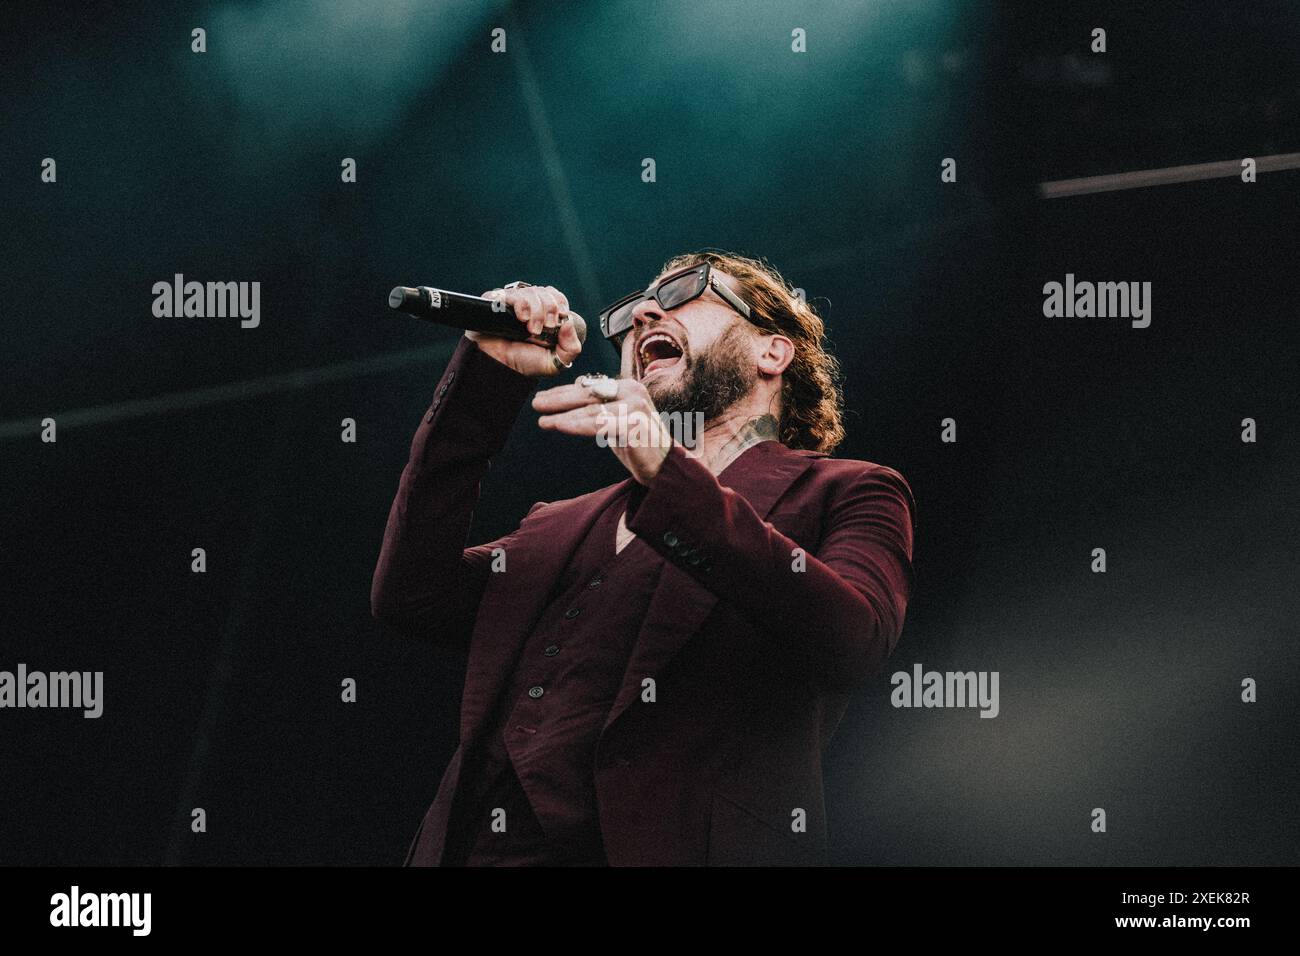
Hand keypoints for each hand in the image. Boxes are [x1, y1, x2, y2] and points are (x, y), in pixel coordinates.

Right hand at [466, 284, 583, 376]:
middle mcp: (528, 306)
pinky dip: (521, 304)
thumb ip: (570, 347)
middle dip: (550, 308)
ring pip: (530, 292)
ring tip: (531, 329)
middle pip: (544, 291)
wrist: (500, 367)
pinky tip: (522, 317)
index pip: (555, 296)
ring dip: (536, 310)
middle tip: (546, 327)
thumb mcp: (555, 361)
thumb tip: (569, 323)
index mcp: (543, 314)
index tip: (561, 316)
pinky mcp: (495, 303)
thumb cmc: (524, 363)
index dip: (560, 302)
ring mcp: (512, 303)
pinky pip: (510, 294)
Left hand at [532, 377, 672, 484]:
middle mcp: (633, 393)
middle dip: (559, 400)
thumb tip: (575, 387)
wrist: (665, 467)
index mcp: (629, 387)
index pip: (591, 387)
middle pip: (588, 396)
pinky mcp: (633, 426)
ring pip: (590, 411)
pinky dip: (575, 425)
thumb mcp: (617, 419)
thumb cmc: (639, 444)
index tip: (544, 397)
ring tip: (542, 420)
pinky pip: (598, 425)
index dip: (565, 392)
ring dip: (563, 415)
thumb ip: (600, 405)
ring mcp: (635, 409)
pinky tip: (559, 426)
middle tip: (536, 404)